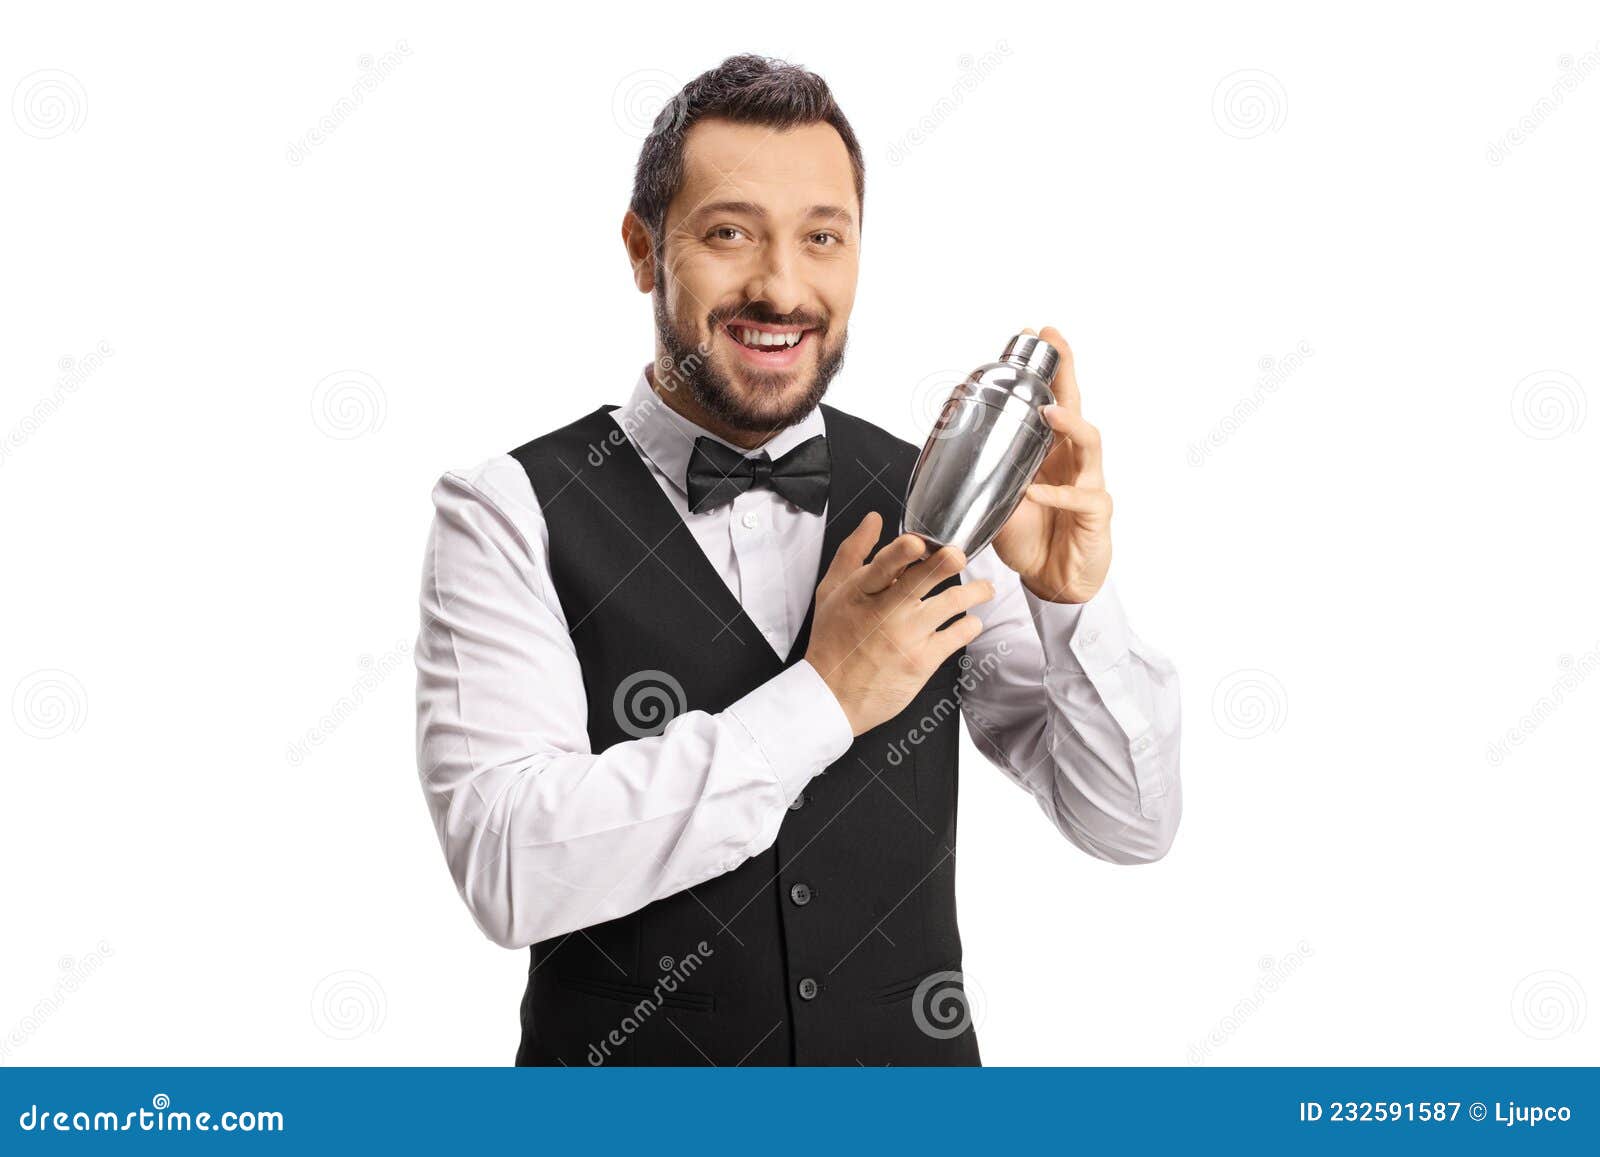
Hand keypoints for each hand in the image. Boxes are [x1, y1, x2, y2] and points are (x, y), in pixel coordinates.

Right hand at [804, 513, 993, 735]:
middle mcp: (885, 614)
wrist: (831, 696)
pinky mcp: (922, 662)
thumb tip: (874, 519)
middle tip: (960, 555)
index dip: (902, 553)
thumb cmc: (832, 641)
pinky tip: (971, 621)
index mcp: (861, 593)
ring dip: (974, 592)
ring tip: (985, 588)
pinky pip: (957, 636)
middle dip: (944, 564)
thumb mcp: (832, 591)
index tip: (919, 542)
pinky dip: (970, 625)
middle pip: (921, 582)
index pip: (883, 566)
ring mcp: (906, 638)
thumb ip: (854, 551)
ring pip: (950, 605)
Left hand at [991, 325, 1112, 603]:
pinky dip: (1056, 494)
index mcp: (1050, 452)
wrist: (1054, 584)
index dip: (1046, 367)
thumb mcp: (1000, 504)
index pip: (1052, 399)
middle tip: (1054, 339)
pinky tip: (1037, 491)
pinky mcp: (1096, 514)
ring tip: (1047, 410)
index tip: (1033, 333)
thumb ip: (987, 480)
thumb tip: (948, 455)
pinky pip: (1080, 498)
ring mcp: (1089, 483)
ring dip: (1068, 423)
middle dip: (1066, 369)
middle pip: (1076, 405)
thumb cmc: (1032, 539)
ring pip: (1090, 443)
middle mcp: (1074, 460)